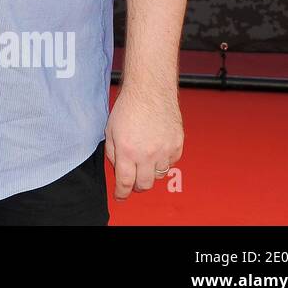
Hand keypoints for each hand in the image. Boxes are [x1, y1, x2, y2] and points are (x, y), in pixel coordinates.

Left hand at [104, 85, 182, 199]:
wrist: (150, 91)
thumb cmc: (129, 106)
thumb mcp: (110, 130)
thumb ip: (112, 152)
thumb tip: (117, 168)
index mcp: (128, 151)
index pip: (125, 182)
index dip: (122, 193)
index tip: (120, 196)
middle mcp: (147, 154)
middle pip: (144, 184)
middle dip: (137, 186)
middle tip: (133, 182)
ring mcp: (164, 150)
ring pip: (159, 175)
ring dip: (150, 173)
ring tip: (144, 162)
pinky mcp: (177, 145)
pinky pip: (171, 163)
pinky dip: (163, 162)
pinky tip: (156, 152)